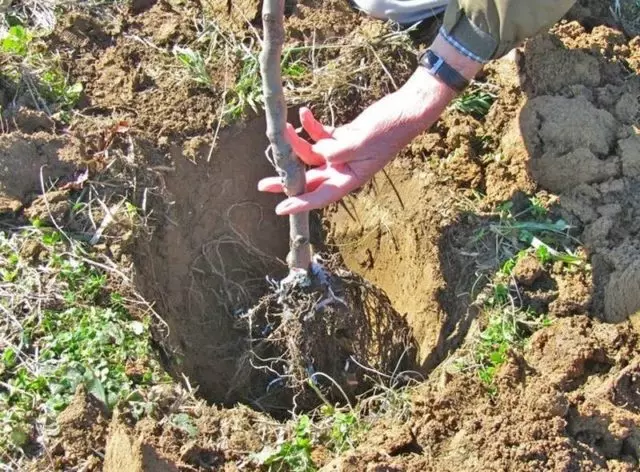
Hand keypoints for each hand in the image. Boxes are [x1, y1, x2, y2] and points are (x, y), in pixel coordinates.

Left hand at [257, 33, 481, 215]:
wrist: (405, 110)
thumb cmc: (388, 130)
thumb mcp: (361, 141)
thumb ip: (336, 150)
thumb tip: (317, 152)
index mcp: (350, 178)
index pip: (321, 196)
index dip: (300, 204)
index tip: (280, 209)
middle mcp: (344, 169)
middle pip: (310, 179)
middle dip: (287, 179)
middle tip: (263, 184)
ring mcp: (342, 154)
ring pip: (311, 155)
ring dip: (296, 143)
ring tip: (282, 129)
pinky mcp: (342, 138)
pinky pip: (320, 135)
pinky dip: (311, 126)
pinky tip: (302, 112)